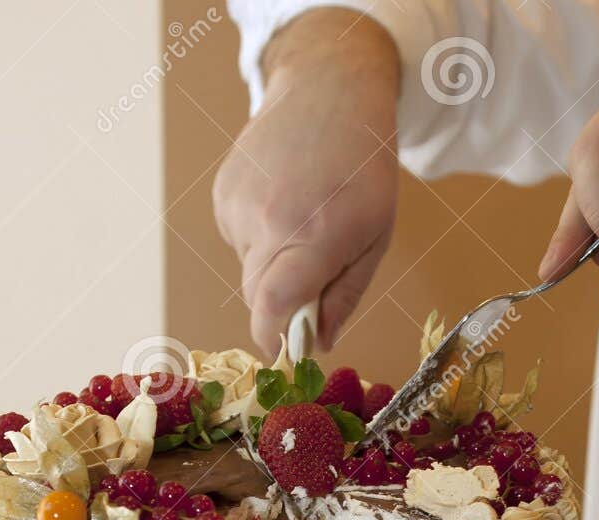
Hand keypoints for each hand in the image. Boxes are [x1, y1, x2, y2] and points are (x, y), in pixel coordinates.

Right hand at [213, 9, 399, 355]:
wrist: (329, 90)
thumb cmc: (363, 168)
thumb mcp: (375, 238)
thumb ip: (344, 297)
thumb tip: (318, 344)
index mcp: (314, 237)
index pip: (272, 308)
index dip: (273, 337)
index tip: (284, 350)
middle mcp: (269, 222)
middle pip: (258, 296)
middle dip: (281, 302)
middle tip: (313, 277)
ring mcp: (239, 206)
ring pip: (248, 268)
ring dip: (272, 264)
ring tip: (302, 219)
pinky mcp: (223, 195)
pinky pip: (238, 241)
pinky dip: (259, 237)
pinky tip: (282, 201)